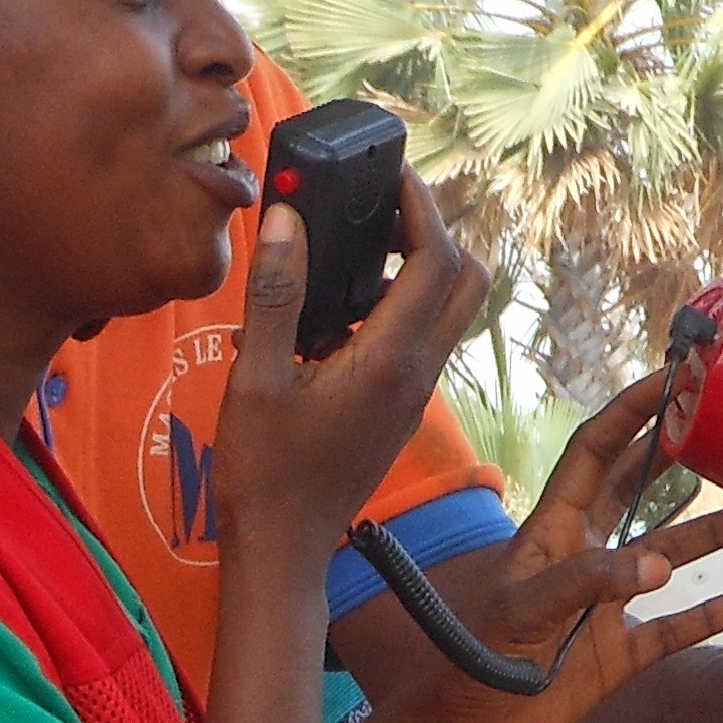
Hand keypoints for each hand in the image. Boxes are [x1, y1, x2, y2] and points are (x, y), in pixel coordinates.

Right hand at [211, 170, 492, 563]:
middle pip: (466, 279)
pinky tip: (328, 318)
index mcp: (391, 360)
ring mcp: (413, 393)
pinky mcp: (399, 408)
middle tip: (376, 213)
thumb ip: (275, 292)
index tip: (390, 174)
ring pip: (445, 310)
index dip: (420, 205)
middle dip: (431, 232)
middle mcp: (417, 374)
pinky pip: (416, 340)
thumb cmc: (265, 473)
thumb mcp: (257, 375)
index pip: (436, 258)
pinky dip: (390, 309)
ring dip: (411, 271)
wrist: (282, 549)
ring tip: (343, 260)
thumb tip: (284, 218)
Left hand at [379, 369, 722, 722]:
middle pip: (638, 491)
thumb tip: (657, 565)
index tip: (670, 377)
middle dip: (679, 456)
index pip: (594, 453)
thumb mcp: (519, 615)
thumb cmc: (468, 669)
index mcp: (549, 532)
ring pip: (669, 555)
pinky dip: (712, 614)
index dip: (630, 412)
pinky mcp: (618, 656)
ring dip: (714, 532)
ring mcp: (603, 607)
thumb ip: (584, 582)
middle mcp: (581, 559)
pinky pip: (675, 627)